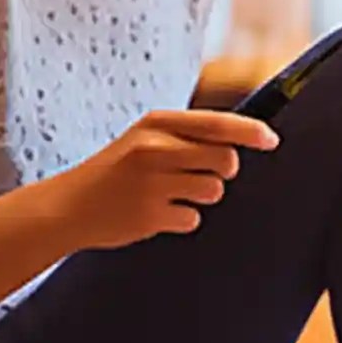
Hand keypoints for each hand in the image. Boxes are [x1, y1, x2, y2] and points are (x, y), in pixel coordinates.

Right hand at [47, 109, 279, 249]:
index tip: (271, 140)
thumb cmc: (117, 170)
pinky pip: (193, 218)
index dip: (251, 131)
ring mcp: (152, 183)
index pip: (218, 123)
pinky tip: (155, 213)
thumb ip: (187, 137)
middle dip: (223, 170)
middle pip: (226, 160)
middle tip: (199, 174)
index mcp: (156, 124)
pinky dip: (181, 219)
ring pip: (213, 190)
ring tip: (168, 194)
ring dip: (200, 196)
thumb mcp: (145, 139)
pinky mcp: (150, 215)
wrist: (69, 205)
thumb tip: (241, 141)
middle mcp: (154, 149)